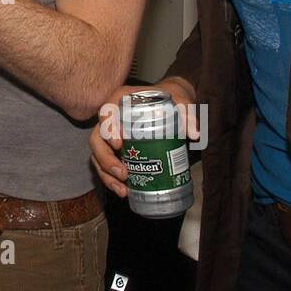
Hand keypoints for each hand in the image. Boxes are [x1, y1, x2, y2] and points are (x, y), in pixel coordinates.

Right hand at [91, 77, 198, 198]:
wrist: (172, 105)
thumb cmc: (171, 100)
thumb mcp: (180, 101)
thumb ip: (187, 113)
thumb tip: (194, 134)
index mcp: (120, 100)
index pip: (106, 112)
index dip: (108, 129)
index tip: (119, 144)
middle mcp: (111, 118)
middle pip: (97, 138)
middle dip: (105, 159)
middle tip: (123, 174)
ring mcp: (111, 135)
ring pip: (98, 154)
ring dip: (106, 174)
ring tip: (123, 189)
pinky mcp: (114, 149)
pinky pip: (105, 164)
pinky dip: (111, 179)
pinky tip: (124, 191)